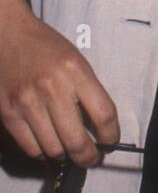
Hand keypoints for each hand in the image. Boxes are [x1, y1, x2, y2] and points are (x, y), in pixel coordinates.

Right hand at [0, 0, 118, 166]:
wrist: (7, 35)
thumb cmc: (45, 46)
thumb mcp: (76, 60)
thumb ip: (88, 91)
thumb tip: (100, 127)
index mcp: (75, 71)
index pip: (104, 114)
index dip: (111, 135)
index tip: (110, 141)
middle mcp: (52, 88)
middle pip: (77, 141)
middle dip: (89, 156)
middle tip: (93, 157)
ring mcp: (27, 103)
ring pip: (54, 150)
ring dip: (66, 156)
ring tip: (70, 151)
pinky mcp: (9, 114)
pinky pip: (31, 148)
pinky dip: (43, 153)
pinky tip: (49, 145)